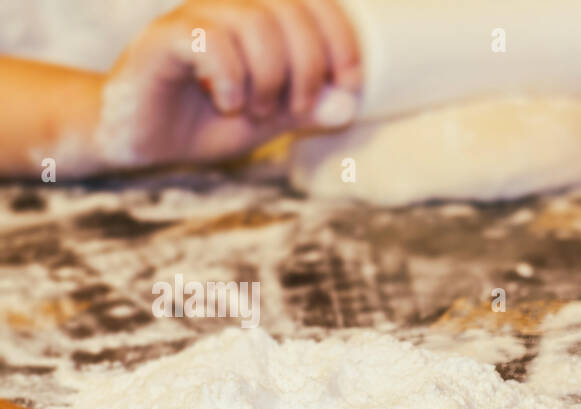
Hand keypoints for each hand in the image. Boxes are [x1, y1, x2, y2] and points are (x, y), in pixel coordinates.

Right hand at [97, 0, 360, 168]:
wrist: (146, 138)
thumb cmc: (211, 119)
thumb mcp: (273, 118)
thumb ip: (309, 108)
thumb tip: (347, 105)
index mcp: (263, 15)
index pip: (318, 2)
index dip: (344, 41)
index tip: (349, 85)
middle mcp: (231, 5)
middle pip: (291, 10)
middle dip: (310, 67)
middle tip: (297, 107)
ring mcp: (195, 16)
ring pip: (253, 21)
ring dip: (270, 77)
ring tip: (258, 109)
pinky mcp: (163, 38)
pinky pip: (208, 39)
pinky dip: (231, 77)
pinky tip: (228, 102)